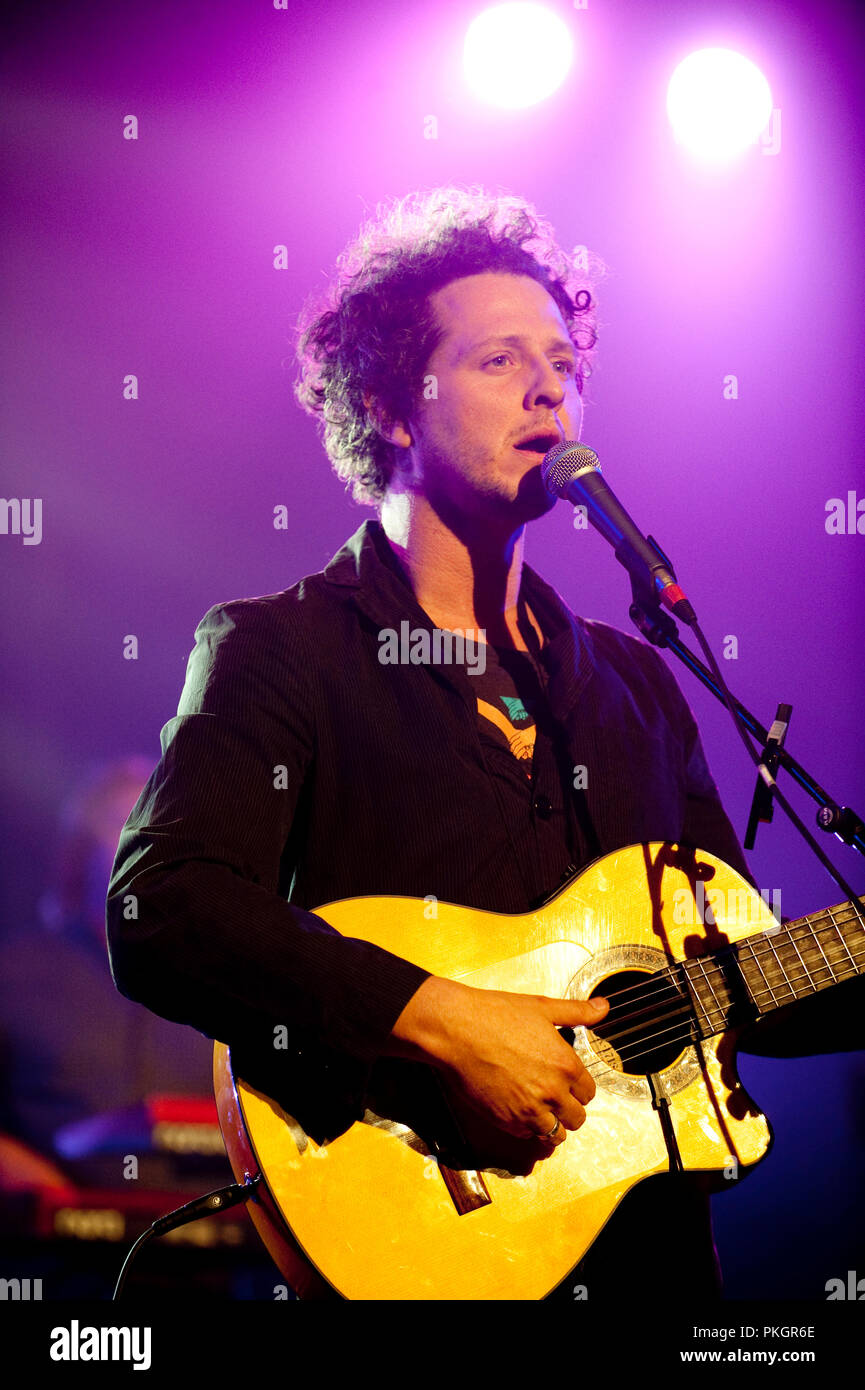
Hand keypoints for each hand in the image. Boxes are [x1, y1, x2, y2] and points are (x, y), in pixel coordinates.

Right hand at [388, 977, 608, 1143]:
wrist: (456, 1030)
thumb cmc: (495, 1015)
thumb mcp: (542, 1007)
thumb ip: (577, 1012)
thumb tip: (603, 1007)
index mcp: (565, 1065)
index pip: (589, 1092)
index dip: (578, 1087)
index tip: (567, 1082)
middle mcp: (552, 1092)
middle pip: (577, 1118)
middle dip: (569, 1108)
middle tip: (554, 1096)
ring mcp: (529, 1111)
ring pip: (556, 1134)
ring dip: (551, 1123)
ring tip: (539, 1107)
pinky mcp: (507, 1122)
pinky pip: (529, 1137)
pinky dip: (528, 1128)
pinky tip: (519, 1109)